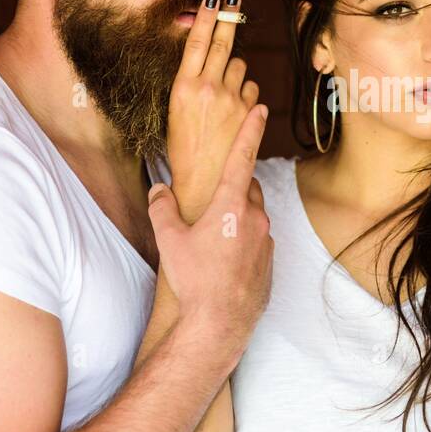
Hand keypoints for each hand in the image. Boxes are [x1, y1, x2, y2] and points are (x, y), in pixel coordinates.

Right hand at [147, 103, 272, 356]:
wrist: (220, 323)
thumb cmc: (194, 279)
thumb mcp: (169, 240)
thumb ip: (162, 208)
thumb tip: (159, 189)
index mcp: (231, 205)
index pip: (243, 156)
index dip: (251, 130)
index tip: (260, 109)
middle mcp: (255, 217)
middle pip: (248, 187)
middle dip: (233, 186)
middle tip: (212, 198)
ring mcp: (267, 240)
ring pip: (255, 215)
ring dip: (239, 215)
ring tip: (214, 235)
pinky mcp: (271, 261)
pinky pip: (259, 240)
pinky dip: (245, 240)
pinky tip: (226, 259)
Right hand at [167, 0, 258, 223]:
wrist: (204, 187)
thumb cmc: (183, 154)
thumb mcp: (173, 118)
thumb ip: (188, 89)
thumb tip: (201, 69)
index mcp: (182, 89)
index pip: (196, 43)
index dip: (207, 17)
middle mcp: (208, 89)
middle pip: (224, 44)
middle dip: (229, 19)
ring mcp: (233, 100)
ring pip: (241, 67)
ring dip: (235, 70)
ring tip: (222, 90)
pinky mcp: (250, 113)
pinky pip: (252, 90)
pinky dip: (245, 92)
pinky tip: (236, 109)